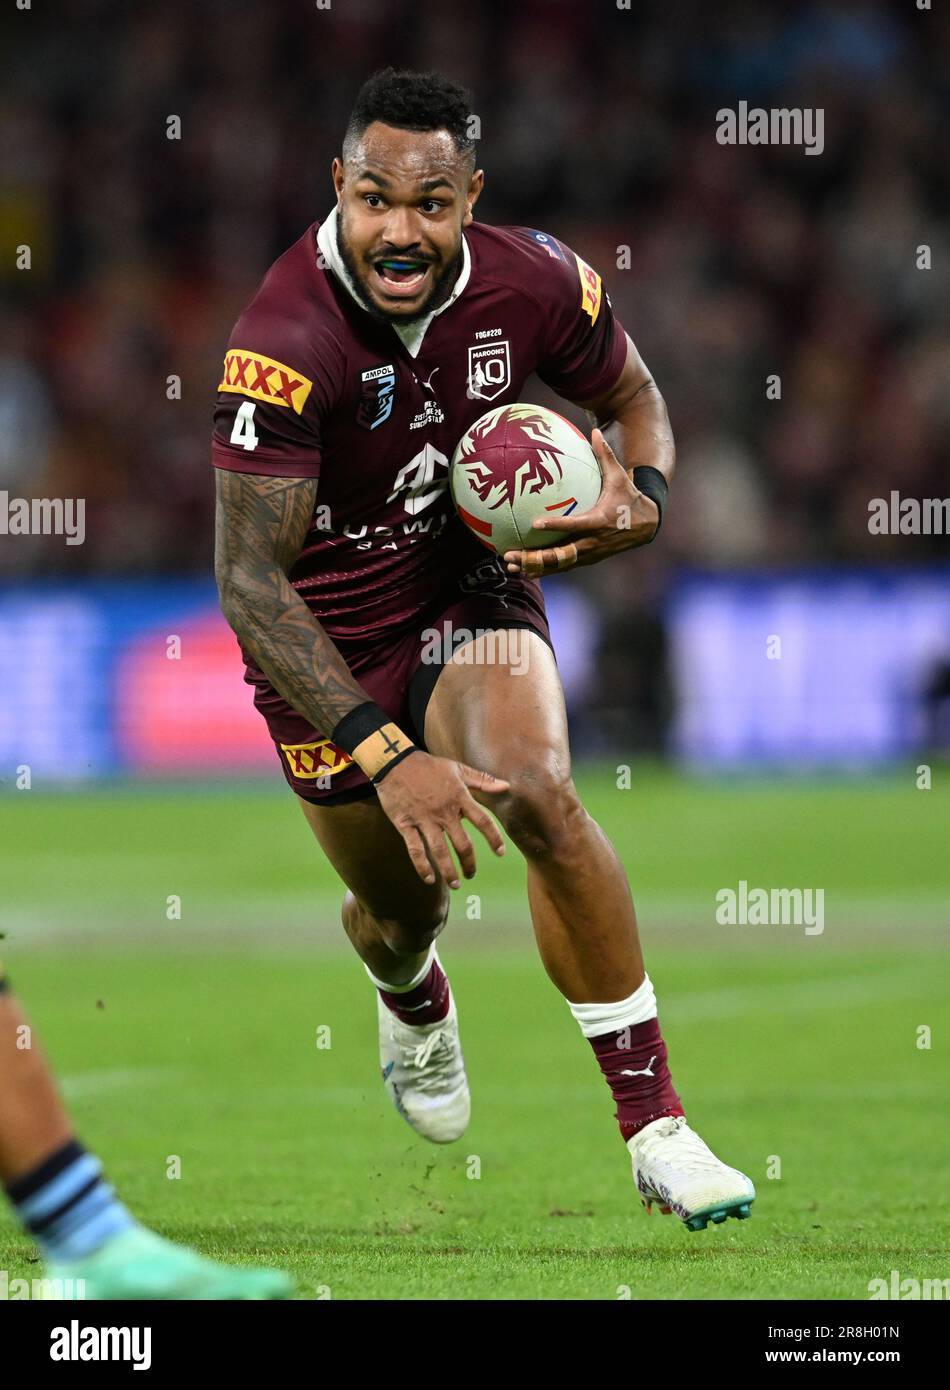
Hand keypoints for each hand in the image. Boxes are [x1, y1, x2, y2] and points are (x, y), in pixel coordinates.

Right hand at [375, 750, 508, 887]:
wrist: (395, 762)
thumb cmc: (429, 766)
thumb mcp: (458, 768)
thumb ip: (482, 780)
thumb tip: (506, 786)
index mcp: (459, 797)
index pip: (482, 821)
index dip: (494, 838)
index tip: (500, 852)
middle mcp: (444, 811)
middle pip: (462, 843)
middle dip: (469, 863)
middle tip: (471, 874)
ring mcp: (424, 819)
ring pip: (439, 851)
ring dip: (448, 871)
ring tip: (455, 884)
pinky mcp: (405, 824)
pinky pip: (415, 849)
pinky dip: (422, 866)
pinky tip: (429, 879)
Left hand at [503, 428, 659, 576]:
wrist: (648, 526)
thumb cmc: (630, 498)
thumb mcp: (620, 477)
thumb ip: (605, 455)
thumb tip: (594, 430)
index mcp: (599, 521)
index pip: (574, 525)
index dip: (556, 525)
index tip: (536, 523)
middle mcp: (593, 542)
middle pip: (560, 554)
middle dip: (535, 557)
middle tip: (510, 554)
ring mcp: (589, 554)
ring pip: (558, 564)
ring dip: (534, 566)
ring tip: (509, 565)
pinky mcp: (587, 560)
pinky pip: (562, 566)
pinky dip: (544, 568)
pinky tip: (523, 568)